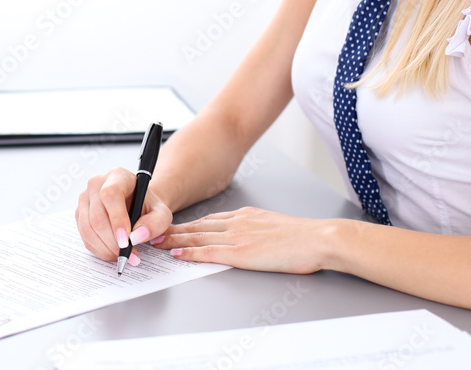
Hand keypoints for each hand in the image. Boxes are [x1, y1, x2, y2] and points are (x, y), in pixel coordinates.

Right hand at [75, 167, 172, 265]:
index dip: (117, 219)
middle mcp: (97, 184)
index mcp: (118, 176)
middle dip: (112, 241)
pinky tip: (112, 252)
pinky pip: (84, 235)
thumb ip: (155, 223)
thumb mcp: (161, 213)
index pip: (111, 194)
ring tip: (122, 256)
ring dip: (105, 248)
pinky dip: (98, 248)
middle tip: (128, 255)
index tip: (126, 240)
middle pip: (97, 215)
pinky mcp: (79, 213)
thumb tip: (136, 237)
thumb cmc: (148, 206)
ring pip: (87, 228)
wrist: (138, 205)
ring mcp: (85, 198)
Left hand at [151, 207, 329, 273]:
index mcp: (245, 216)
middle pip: (197, 226)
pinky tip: (177, 255)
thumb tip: (249, 237)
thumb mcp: (274, 225)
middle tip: (153, 231)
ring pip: (197, 237)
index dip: (188, 225)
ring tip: (156, 242)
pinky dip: (190, 254)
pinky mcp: (241, 252)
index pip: (209, 220)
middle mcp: (237, 223)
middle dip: (173, 230)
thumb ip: (257, 228)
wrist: (318, 239)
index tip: (173, 226)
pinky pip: (209, 252)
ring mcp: (237, 236)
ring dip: (174, 240)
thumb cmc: (303, 237)